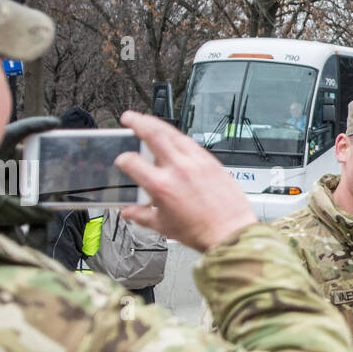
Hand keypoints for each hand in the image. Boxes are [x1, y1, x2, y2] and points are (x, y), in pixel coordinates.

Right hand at [113, 111, 257, 252]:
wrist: (230, 233)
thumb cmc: (202, 232)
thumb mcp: (164, 226)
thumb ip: (141, 216)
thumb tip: (128, 212)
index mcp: (162, 186)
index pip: (133, 162)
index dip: (122, 160)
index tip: (122, 160)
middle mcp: (178, 169)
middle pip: (153, 134)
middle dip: (137, 122)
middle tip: (129, 119)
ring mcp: (196, 162)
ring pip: (173, 133)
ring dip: (157, 124)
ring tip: (148, 121)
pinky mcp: (211, 162)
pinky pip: (191, 142)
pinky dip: (178, 136)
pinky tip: (174, 137)